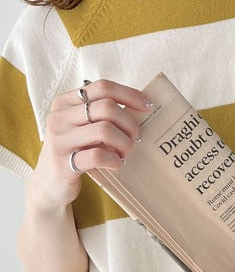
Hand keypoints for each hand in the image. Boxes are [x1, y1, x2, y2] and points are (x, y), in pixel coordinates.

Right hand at [27, 78, 152, 210]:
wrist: (49, 183)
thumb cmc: (74, 151)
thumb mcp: (82, 127)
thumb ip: (101, 115)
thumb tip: (140, 107)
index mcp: (65, 103)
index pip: (103, 87)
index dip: (129, 94)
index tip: (148, 106)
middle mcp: (59, 117)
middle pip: (107, 107)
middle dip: (129, 123)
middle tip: (135, 138)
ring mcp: (60, 139)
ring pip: (104, 130)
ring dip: (124, 143)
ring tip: (126, 152)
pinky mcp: (63, 163)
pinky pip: (97, 156)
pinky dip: (114, 160)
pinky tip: (116, 164)